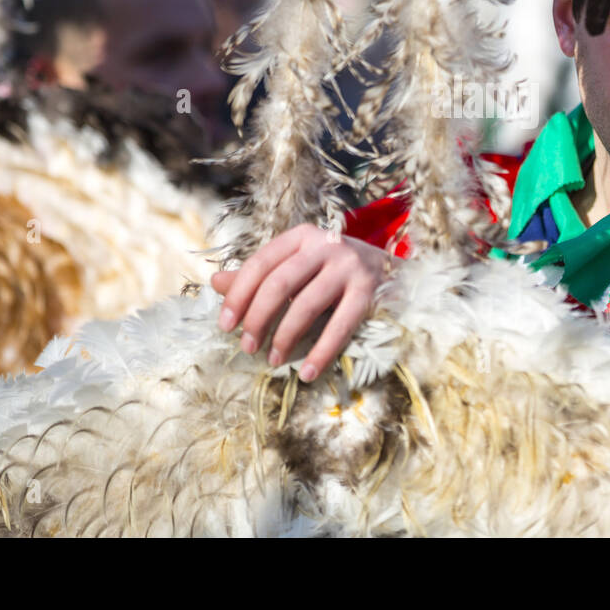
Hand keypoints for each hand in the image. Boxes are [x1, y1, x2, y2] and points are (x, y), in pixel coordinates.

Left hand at [209, 224, 392, 381]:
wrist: (393, 271)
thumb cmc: (336, 271)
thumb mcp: (299, 266)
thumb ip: (261, 275)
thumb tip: (217, 283)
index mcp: (301, 237)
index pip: (260, 264)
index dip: (238, 296)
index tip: (225, 326)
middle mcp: (324, 245)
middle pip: (279, 283)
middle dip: (258, 319)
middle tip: (248, 348)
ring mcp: (349, 266)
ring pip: (306, 304)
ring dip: (285, 337)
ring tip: (274, 361)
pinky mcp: (368, 290)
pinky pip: (340, 325)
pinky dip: (321, 351)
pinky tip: (308, 372)